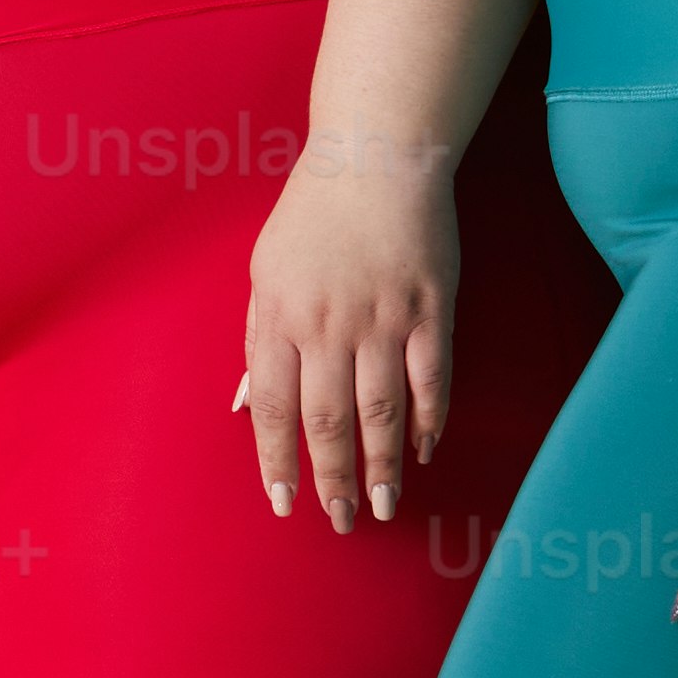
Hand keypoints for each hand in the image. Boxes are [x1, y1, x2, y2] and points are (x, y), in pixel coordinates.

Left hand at [239, 142, 458, 531]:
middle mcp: (329, 324)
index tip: (284, 503)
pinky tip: (424, 451)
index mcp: (281, 316)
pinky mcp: (431, 307)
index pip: (276, 408)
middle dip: (332, 479)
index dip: (278, 461)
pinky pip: (431, 378)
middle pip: (328, 420)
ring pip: (382, 410)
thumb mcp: (264, 270)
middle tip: (341, 520)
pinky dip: (429, 419)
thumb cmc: (313, 215)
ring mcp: (384, 317)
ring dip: (382, 465)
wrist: (376, 156)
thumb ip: (258, 340)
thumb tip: (246, 405)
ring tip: (383, 506)